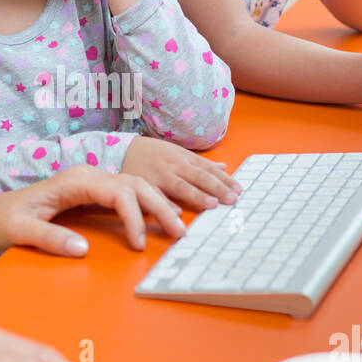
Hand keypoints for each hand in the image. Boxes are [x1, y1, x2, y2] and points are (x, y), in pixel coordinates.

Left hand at [0, 164, 188, 254]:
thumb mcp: (19, 230)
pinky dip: (149, 207)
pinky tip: (162, 222)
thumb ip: (48, 237)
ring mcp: (92, 184)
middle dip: (160, 207)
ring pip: (137, 188)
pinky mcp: (94, 195)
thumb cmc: (2, 220)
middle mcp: (88, 176)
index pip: (117, 192)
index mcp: (74, 180)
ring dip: (160, 206)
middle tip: (179, 234)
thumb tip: (82, 249)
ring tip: (178, 229)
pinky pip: (129, 196)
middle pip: (135, 185)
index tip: (139, 244)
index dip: (133, 216)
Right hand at [121, 136, 240, 209]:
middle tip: (232, 199)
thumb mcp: (179, 153)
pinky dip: (165, 202)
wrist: (123, 150)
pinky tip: (175, 211)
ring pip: (181, 185)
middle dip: (217, 187)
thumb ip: (200, 163)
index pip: (208, 169)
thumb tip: (224, 168)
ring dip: (197, 195)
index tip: (238, 190)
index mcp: (184, 157)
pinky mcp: (144, 184)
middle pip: (199, 176)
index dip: (224, 179)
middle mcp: (174, 165)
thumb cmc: (154, 154)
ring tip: (211, 205)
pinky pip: (156, 194)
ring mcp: (160, 175)